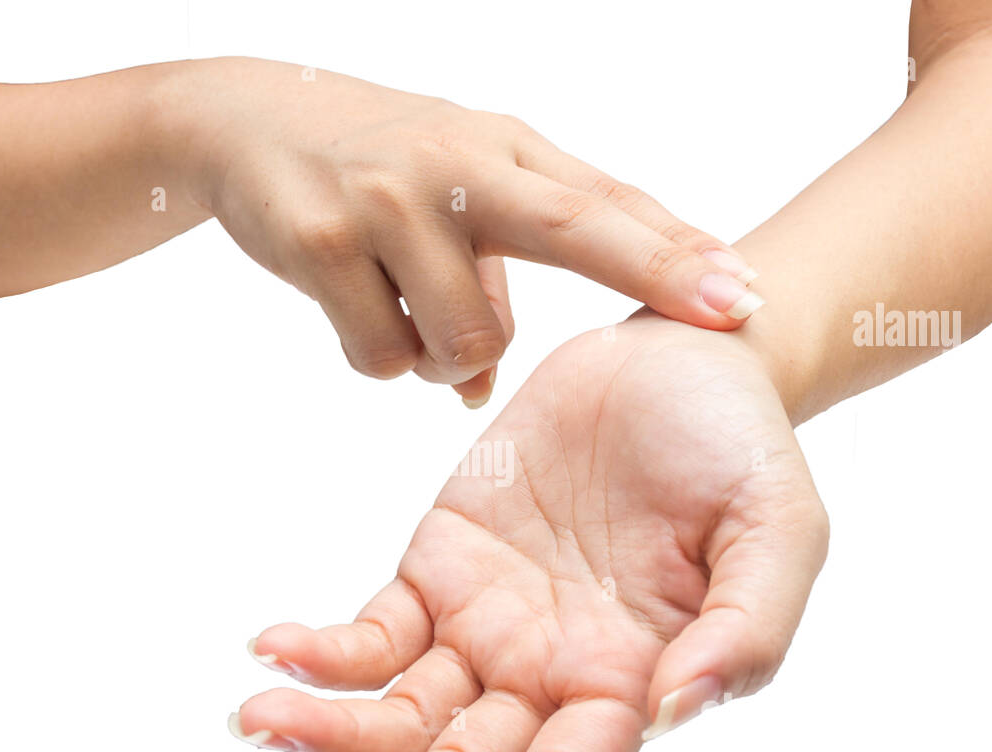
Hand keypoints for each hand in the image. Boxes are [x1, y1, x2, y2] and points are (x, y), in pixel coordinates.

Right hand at [192, 59, 761, 405]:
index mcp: (502, 150)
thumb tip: (483, 388)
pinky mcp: (321, 241)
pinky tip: (360, 306)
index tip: (745, 294)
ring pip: (466, 337)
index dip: (679, 252)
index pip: (607, 203)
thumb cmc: (380, 163)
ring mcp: (387, 200)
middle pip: (571, 229)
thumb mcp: (459, 188)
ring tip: (413, 315)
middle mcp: (454, 164)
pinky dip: (382, 356)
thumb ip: (498, 275)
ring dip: (450, 358)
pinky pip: (383, 355)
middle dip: (655, 271)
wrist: (246, 122)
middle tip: (724, 311)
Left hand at [231, 313, 826, 751]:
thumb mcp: (780, 528)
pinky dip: (321, 651)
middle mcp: (549, 674)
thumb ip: (748, 626)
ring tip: (260, 722)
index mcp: (627, 683)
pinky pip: (373, 634)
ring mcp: (488, 626)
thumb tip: (672, 712)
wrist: (674, 354)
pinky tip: (274, 650)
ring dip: (330, 730)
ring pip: (399, 712)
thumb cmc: (738, 443)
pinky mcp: (440, 569)